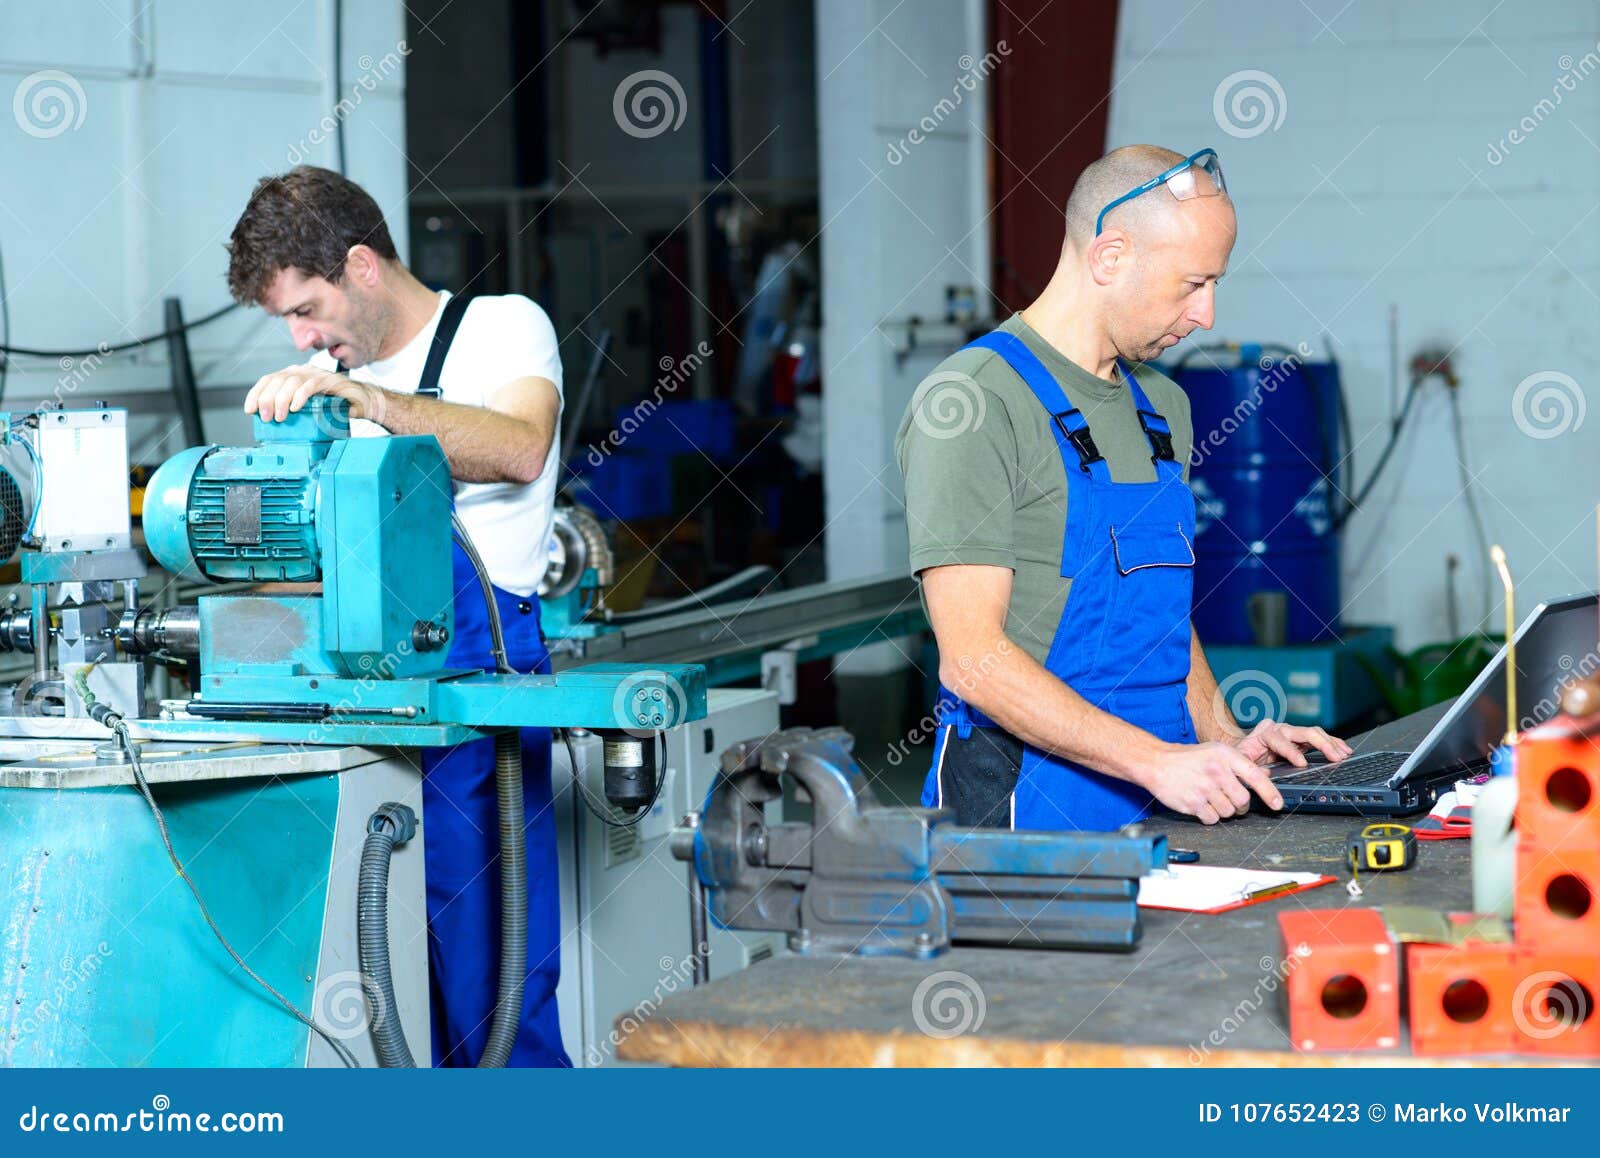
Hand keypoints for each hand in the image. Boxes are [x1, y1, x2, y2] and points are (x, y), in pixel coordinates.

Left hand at [244, 365, 382, 424]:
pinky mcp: (330, 381)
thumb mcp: (308, 407)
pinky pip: (311, 385)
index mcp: (294, 375)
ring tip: (280, 417)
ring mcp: (316, 374)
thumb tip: (272, 420)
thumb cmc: (335, 406)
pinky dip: (301, 396)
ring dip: (282, 400)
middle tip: (266, 417)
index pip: (269, 379)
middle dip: (267, 399)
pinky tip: (295, 408)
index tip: (249, 410)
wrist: (363, 402)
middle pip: (277, 380)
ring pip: (291, 382)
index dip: (256, 393)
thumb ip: (292, 408)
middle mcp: (302, 370)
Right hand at [1140, 741, 1284, 824]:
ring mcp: (1204, 788)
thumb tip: (1265, 776)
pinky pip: (1213, 819)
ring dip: (1224, 810)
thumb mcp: (1215, 752)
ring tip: (1211, 798)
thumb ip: (1239, 764)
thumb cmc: (1188, 758)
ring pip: (1228, 812)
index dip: (1269, 792)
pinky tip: (1202, 804)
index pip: (1254, 776)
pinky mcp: (1193, 803)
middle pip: (1243, 800)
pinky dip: (1210, 816)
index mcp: (1225, 756)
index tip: (1277, 804)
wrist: (1157, 762)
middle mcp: (1216, 771)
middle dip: (1240, 805)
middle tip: (1231, 799)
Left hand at [1232, 720, 1350, 767]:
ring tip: (1343, 754)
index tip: (1301, 763)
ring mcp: (1291, 733)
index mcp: (1264, 734)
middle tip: (1334, 757)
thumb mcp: (1241, 763)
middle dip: (1320, 744)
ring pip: (1314, 733)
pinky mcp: (1300, 739)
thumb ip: (1250, 769)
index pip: (1279, 739)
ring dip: (1330, 744)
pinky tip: (1343, 749)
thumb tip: (1263, 776)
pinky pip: (1318, 738)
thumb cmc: (1241, 756)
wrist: (1242, 749)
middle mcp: (1279, 729)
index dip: (1290, 751)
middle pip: (1302, 732)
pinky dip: (1332, 743)